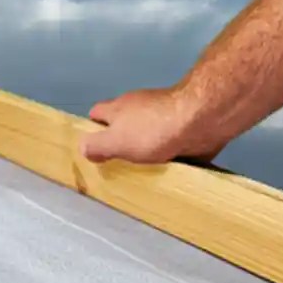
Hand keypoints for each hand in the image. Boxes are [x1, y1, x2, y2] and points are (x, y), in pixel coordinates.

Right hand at [80, 86, 226, 164]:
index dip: (93, 130)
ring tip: (147, 175)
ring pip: (149, 134)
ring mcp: (165, 116)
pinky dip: (171, 154)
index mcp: (119, 108)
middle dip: (123, 143)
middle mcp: (140, 108)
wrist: (198, 121)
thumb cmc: (151, 130)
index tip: (96, 151)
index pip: (97, 113)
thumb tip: (83, 148)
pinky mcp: (186, 126)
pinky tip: (172, 171)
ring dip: (149, 150)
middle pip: (124, 123)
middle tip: (122, 168)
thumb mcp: (115, 141)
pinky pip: (173, 142)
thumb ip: (96, 145)